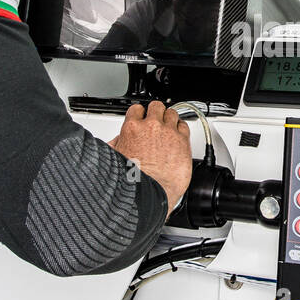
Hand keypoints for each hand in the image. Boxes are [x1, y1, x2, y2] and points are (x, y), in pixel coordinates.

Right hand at [109, 101, 191, 216]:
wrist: (151, 193)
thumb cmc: (134, 180)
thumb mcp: (115, 158)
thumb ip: (115, 145)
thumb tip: (115, 142)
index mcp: (132, 128)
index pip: (136, 109)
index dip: (140, 114)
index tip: (142, 118)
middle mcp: (151, 127)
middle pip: (156, 106)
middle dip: (156, 113)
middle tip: (157, 121)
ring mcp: (168, 133)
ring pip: (172, 113)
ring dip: (170, 119)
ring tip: (169, 128)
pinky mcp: (183, 141)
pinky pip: (184, 125)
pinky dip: (181, 128)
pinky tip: (178, 135)